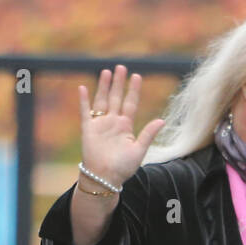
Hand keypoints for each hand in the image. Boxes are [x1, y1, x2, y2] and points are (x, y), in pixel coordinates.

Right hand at [77, 64, 165, 187]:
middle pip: (117, 98)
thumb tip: (162, 120)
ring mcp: (100, 124)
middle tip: (122, 67)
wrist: (105, 178)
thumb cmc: (123, 167)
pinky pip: (85, 111)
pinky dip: (84, 100)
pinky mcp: (88, 129)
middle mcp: (113, 122)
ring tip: (107, 72)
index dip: (133, 90)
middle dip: (119, 83)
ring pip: (102, 100)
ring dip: (104, 86)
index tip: (137, 76)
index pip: (131, 104)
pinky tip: (83, 88)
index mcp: (126, 126)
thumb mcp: (139, 150)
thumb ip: (148, 134)